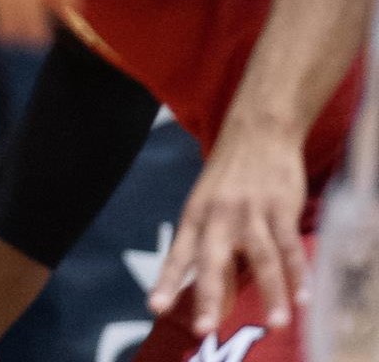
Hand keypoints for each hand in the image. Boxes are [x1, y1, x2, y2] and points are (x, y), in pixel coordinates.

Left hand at [151, 120, 309, 332]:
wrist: (257, 131)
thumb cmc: (230, 177)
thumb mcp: (209, 208)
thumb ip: (213, 251)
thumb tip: (218, 298)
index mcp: (194, 216)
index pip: (178, 255)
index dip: (167, 282)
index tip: (156, 308)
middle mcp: (218, 216)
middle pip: (211, 260)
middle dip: (208, 296)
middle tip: (205, 328)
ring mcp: (250, 212)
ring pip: (260, 258)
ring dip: (270, 293)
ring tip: (277, 324)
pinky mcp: (280, 207)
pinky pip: (289, 246)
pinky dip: (298, 273)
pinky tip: (303, 297)